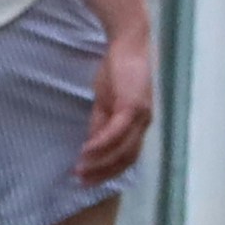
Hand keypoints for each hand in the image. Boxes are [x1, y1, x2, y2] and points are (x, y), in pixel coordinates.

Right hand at [78, 28, 157, 187]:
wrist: (128, 43)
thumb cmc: (117, 69)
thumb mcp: (105, 102)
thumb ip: (100, 123)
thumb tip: (91, 145)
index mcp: (139, 124)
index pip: (127, 157)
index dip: (108, 171)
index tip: (87, 179)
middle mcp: (144, 123)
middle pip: (126, 159)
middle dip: (103, 173)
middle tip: (81, 181)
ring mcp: (141, 116)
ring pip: (122, 150)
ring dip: (100, 163)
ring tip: (79, 170)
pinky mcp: (133, 106)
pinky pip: (116, 132)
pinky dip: (101, 145)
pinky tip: (85, 151)